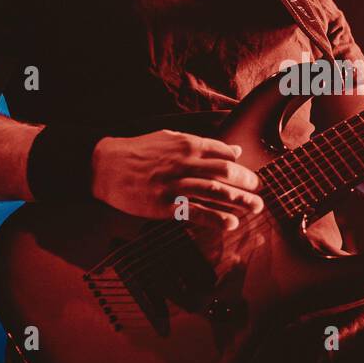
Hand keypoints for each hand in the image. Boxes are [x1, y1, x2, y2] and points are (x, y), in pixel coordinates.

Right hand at [90, 130, 264, 229]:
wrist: (105, 166)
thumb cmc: (138, 152)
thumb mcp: (170, 139)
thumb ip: (202, 144)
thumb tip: (235, 150)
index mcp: (186, 144)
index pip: (223, 153)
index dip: (240, 165)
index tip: (248, 175)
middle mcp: (184, 163)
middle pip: (226, 172)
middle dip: (246, 182)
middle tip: (258, 190)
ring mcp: (175, 185)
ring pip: (216, 192)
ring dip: (240, 201)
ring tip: (255, 207)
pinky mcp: (165, 205)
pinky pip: (197, 212)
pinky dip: (216, 219)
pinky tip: (230, 224)